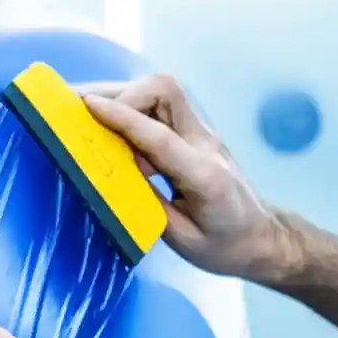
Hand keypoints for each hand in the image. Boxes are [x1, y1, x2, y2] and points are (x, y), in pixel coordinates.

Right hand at [82, 74, 296, 281]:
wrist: (264, 238)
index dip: (121, 118)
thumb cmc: (225, 247)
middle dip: (118, 93)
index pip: (158, 136)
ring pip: (162, 91)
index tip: (85, 105)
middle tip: (74, 104)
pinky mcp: (195, 134)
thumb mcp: (183, 241)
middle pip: (164, 92)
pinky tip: (109, 124)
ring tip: (85, 110)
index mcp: (203, 175)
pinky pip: (160, 106)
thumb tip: (110, 177)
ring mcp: (202, 134)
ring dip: (123, 95)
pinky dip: (131, 107)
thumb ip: (149, 206)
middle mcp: (204, 143)